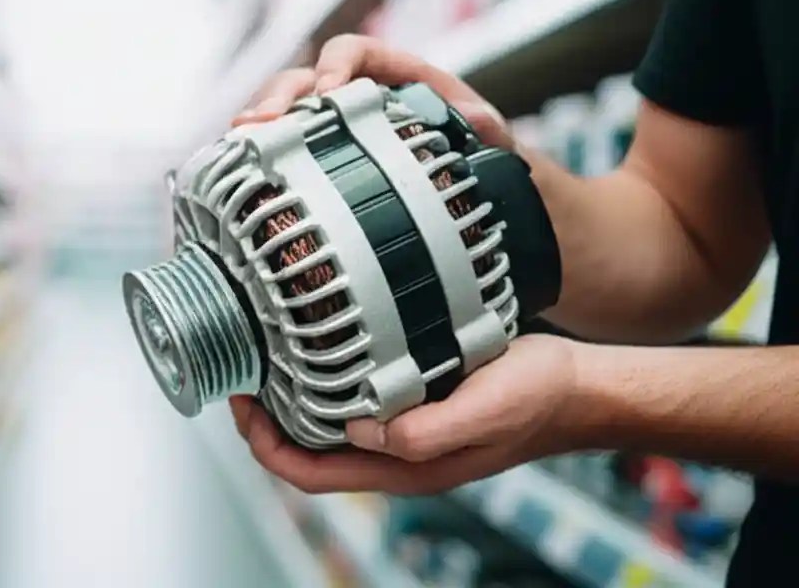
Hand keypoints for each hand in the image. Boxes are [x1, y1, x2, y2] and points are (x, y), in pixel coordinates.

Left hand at [229, 334, 583, 494]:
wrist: (580, 387)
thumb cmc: (539, 400)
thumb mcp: (482, 410)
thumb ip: (421, 429)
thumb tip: (358, 431)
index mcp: (405, 467)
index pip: (310, 472)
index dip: (265, 446)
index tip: (241, 405)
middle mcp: (398, 454)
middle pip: (309, 452)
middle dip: (266, 422)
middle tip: (242, 377)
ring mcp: (406, 430)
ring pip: (329, 427)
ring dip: (293, 401)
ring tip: (267, 360)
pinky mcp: (417, 402)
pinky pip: (357, 401)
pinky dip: (328, 382)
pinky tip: (320, 350)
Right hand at [235, 34, 513, 150]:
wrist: (469, 182)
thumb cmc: (474, 147)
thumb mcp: (488, 133)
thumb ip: (485, 122)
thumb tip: (478, 118)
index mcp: (388, 72)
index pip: (353, 50)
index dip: (335, 64)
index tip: (328, 89)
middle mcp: (351, 92)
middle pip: (303, 79)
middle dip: (279, 96)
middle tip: (261, 122)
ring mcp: (327, 125)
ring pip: (283, 111)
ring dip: (258, 122)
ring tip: (240, 140)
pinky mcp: (314, 156)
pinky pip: (280, 146)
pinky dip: (259, 151)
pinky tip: (242, 166)